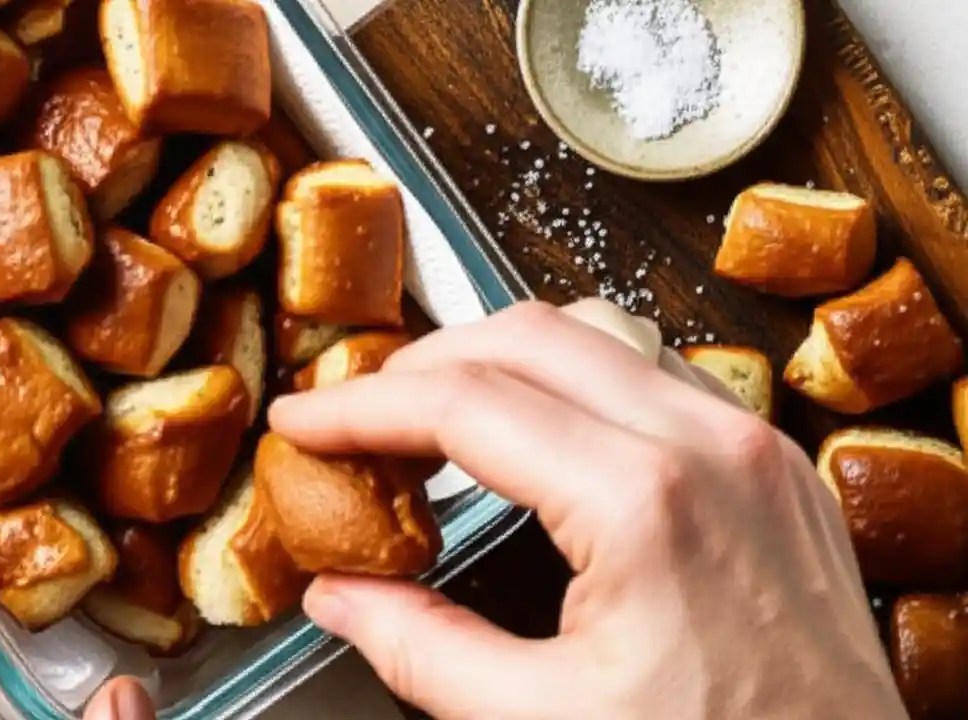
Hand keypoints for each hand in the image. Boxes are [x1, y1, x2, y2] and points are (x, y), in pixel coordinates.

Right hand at [268, 300, 904, 719]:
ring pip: (596, 330)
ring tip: (437, 411)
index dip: (361, 407)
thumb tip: (341, 597)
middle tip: (358, 412)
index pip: (465, 404)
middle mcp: (708, 443)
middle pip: (526, 334)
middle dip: (422, 363)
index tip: (302, 422)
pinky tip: (539, 424)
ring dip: (500, 355)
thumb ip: (422, 650)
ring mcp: (752, 442)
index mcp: (643, 502)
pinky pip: (656, 366)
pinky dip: (576, 373)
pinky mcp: (774, 462)